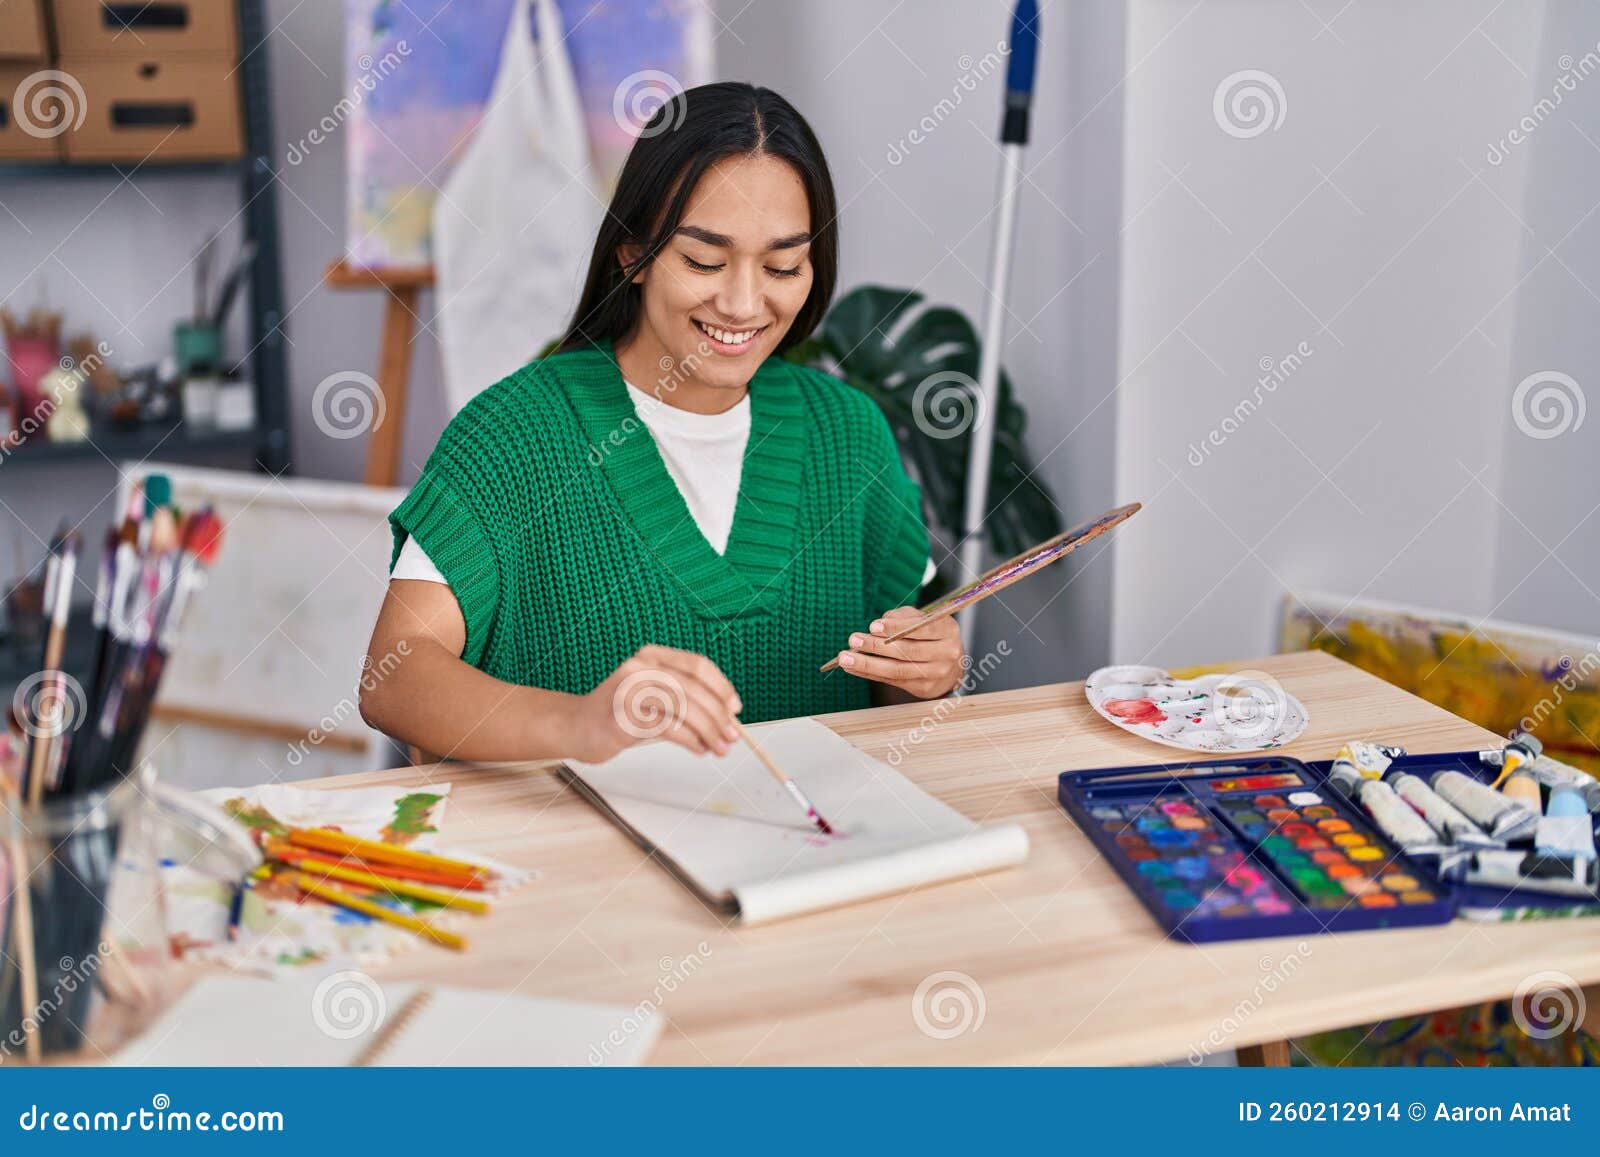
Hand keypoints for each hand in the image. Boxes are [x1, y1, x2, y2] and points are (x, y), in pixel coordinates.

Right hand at [564, 645, 741, 762]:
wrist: (575, 727)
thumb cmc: (619, 713)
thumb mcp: (653, 695)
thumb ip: (684, 699)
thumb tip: (726, 718)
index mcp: (652, 655)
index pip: (698, 665)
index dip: (721, 687)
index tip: (735, 709)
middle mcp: (641, 667)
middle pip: (694, 688)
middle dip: (719, 716)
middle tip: (732, 736)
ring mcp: (630, 690)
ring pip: (685, 707)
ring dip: (709, 731)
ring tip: (719, 747)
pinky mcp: (624, 716)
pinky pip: (669, 727)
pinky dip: (691, 740)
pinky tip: (699, 749)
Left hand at [833, 608, 964, 699]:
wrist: (950, 665)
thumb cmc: (930, 635)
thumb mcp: (921, 618)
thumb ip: (901, 617)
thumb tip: (879, 625)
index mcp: (948, 630)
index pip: (921, 628)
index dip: (896, 628)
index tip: (873, 626)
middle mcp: (946, 653)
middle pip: (907, 651)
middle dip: (876, 646)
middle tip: (853, 639)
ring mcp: (935, 673)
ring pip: (897, 670)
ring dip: (868, 664)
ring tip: (846, 658)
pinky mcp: (923, 688)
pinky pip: (892, 681)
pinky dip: (870, 674)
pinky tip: (853, 668)